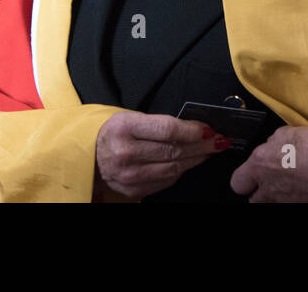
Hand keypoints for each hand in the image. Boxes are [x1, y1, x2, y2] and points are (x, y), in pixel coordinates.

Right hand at [94, 112, 228, 200]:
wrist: (89, 158)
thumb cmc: (113, 134)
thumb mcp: (128, 118)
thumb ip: (158, 123)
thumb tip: (194, 128)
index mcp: (124, 128)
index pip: (168, 129)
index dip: (193, 131)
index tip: (209, 129)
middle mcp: (125, 153)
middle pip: (174, 150)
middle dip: (201, 145)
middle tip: (218, 141)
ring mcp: (129, 176)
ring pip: (173, 168)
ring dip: (196, 159)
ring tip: (208, 151)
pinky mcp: (134, 190)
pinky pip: (166, 181)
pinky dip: (181, 171)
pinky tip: (190, 162)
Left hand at [229, 126, 307, 201]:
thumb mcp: (285, 134)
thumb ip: (273, 143)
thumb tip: (272, 145)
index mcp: (259, 165)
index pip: (238, 181)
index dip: (244, 178)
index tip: (250, 173)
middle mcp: (268, 187)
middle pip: (253, 199)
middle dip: (259, 191)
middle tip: (269, 181)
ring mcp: (284, 200)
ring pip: (272, 202)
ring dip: (277, 195)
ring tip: (289, 183)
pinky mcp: (300, 204)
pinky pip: (291, 202)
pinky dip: (294, 197)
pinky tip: (303, 186)